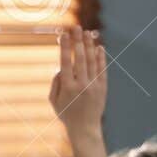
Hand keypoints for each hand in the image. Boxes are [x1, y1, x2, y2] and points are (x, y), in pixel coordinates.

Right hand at [49, 27, 108, 156]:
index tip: (63, 34)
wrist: (85, 128)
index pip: (66, 61)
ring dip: (90, 45)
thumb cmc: (66, 114)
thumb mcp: (54, 100)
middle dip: (78, 41)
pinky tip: (99, 47)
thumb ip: (55, 82)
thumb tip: (61, 66)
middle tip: (76, 27)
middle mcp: (81, 84)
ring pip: (92, 61)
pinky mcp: (103, 88)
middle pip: (80, 58)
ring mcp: (94, 86)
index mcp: (67, 87)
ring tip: (88, 32)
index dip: (64, 46)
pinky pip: (102, 70)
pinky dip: (101, 58)